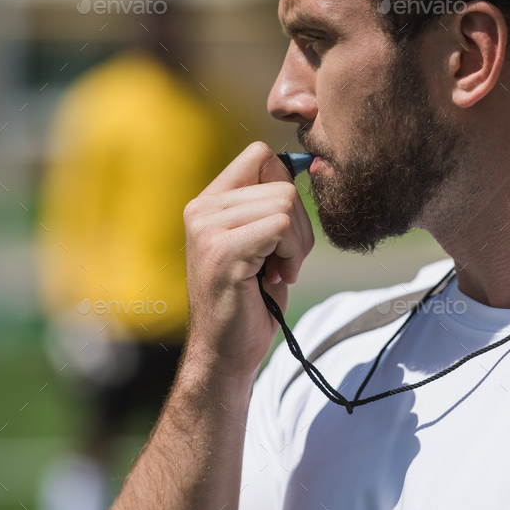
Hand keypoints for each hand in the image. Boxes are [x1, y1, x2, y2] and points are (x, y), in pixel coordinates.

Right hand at [183, 142, 314, 376]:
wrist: (226, 353)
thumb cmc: (250, 302)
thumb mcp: (261, 244)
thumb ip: (271, 205)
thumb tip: (307, 165)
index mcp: (208, 203)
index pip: (260, 156)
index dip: (287, 186)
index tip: (284, 230)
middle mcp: (201, 209)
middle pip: (281, 182)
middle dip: (300, 226)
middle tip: (284, 263)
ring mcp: (208, 229)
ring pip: (285, 203)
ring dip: (298, 244)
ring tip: (279, 272)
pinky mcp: (223, 251)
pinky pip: (281, 226)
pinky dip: (292, 254)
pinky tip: (278, 279)